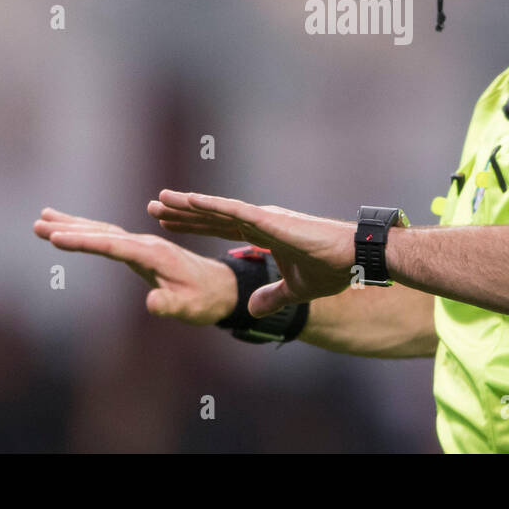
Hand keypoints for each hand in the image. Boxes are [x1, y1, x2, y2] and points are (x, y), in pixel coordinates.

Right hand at [33, 208, 236, 324]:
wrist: (222, 287)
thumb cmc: (205, 300)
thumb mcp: (190, 308)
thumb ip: (170, 306)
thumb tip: (151, 304)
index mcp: (154, 254)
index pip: (112, 245)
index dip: (83, 241)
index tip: (55, 238)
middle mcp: (146, 243)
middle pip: (102, 232)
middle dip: (69, 228)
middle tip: (36, 224)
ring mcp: (143, 244)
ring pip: (103, 230)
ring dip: (73, 224)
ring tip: (42, 218)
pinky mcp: (141, 249)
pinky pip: (109, 236)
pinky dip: (88, 230)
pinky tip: (71, 228)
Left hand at [148, 190, 353, 317]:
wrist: (355, 258)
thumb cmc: (332, 269)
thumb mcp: (294, 290)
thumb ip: (271, 297)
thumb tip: (251, 309)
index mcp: (264, 234)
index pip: (220, 227)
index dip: (195, 224)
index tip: (169, 223)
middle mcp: (260, 221)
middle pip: (212, 216)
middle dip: (183, 213)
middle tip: (153, 207)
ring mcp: (263, 218)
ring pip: (217, 210)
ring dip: (188, 205)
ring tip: (160, 199)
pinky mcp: (270, 220)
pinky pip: (234, 211)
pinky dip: (211, 206)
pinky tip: (190, 200)